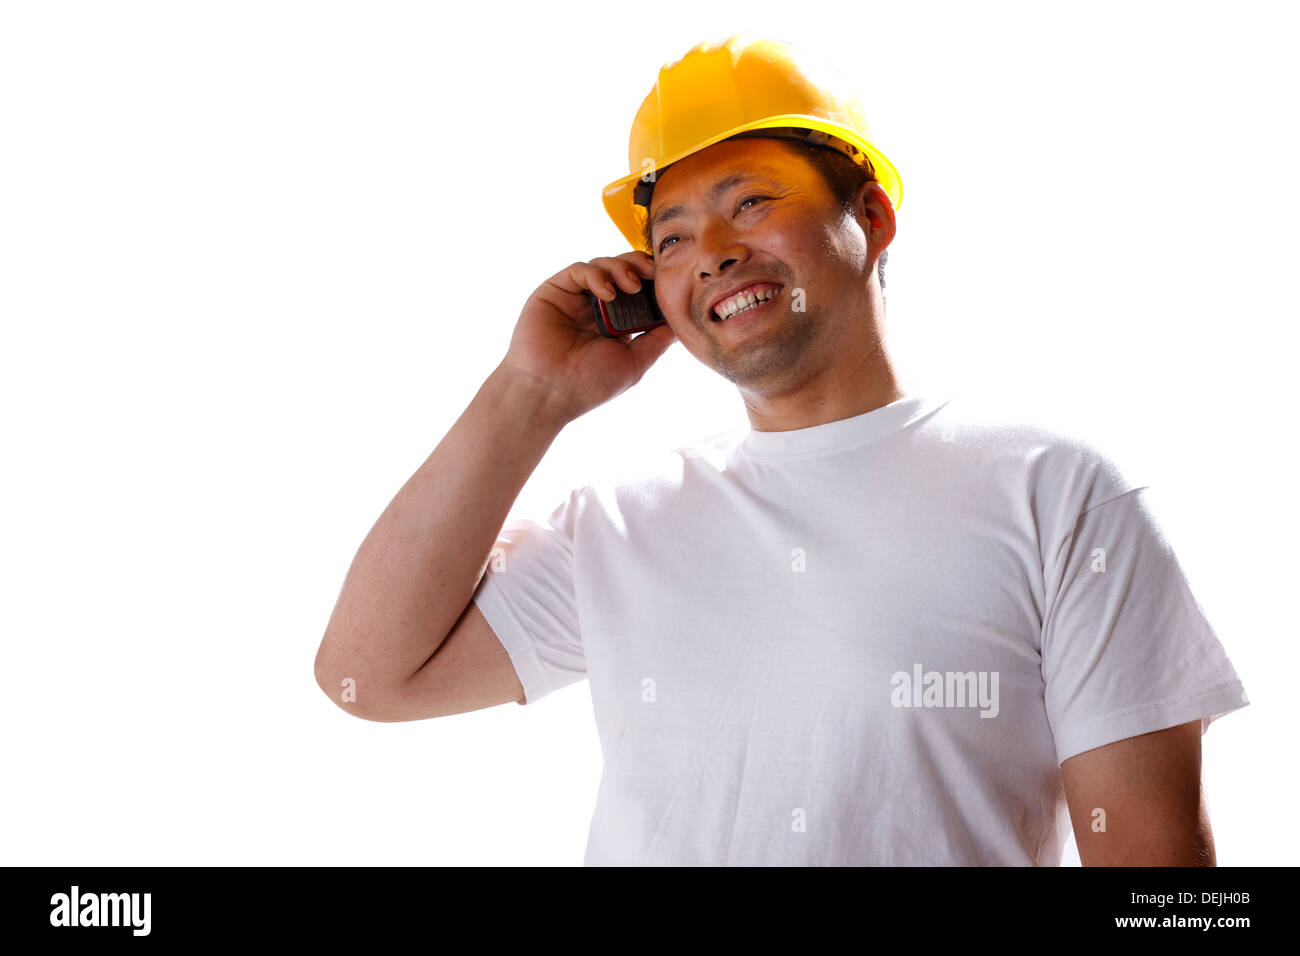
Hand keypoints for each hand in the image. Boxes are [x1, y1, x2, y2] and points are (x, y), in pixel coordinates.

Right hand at [499, 251, 675, 423]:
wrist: (549, 393)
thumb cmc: (589, 384)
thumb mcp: (635, 362)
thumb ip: (657, 340)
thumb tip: (681, 322)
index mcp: (616, 323)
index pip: (639, 291)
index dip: (653, 281)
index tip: (669, 281)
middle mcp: (595, 308)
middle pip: (622, 271)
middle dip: (640, 266)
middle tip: (654, 273)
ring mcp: (575, 298)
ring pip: (602, 265)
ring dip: (621, 268)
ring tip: (631, 286)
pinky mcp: (554, 291)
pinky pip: (579, 270)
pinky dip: (597, 275)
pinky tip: (608, 294)